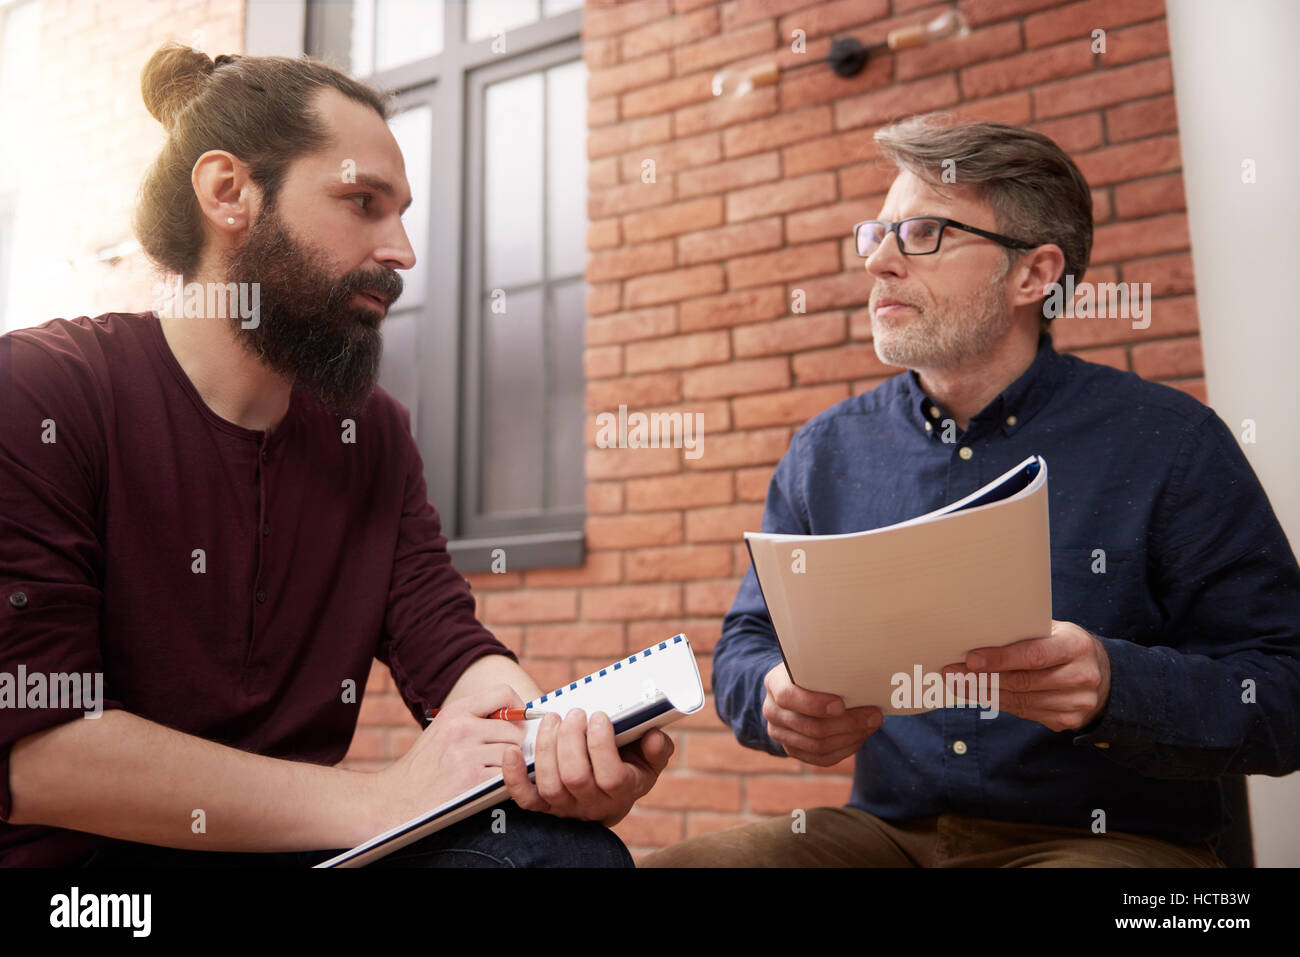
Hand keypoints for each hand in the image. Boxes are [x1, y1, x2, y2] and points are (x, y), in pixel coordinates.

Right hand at [375, 684, 525, 830]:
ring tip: (487, 773)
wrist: (394, 800)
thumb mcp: (442, 730)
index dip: (518, 709)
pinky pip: (506, 775)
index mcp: (455, 712)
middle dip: (513, 745)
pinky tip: (485, 786)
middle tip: (499, 758)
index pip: (503, 693)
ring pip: (513, 753)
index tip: (517, 724)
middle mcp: (461, 728)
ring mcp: (466, 754)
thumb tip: (518, 718)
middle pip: (514, 729)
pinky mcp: (471, 780)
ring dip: (508, 766)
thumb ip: (474, 719)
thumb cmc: (423, 767)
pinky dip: (502, 783)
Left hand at [501, 709, 673, 826]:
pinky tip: (512, 751)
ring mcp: (565, 807)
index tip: (598, 716)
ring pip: (550, 783)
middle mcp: (592, 804)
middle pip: (575, 776)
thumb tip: (653, 736)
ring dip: (546, 747)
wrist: (607, 795)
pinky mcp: (543, 806)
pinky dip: (514, 776)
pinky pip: (525, 799)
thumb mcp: (650, 759)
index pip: (610, 775)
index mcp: (622, 791)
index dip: (601, 744)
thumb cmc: (630, 767)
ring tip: (552, 718)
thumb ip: (657, 748)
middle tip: (574, 713)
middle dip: (571, 739)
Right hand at [762, 663, 882, 765]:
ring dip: (850, 737)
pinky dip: (845, 750)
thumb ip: (828, 672)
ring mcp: (780, 733)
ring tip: (870, 725)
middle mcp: (772, 710)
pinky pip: (821, 758)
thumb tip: (864, 684)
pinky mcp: (792, 749)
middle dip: (848, 723)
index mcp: (774, 683)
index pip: (788, 697)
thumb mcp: (813, 664)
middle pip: (811, 727)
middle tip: (874, 716)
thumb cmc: (810, 672)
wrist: (794, 688)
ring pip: (818, 746)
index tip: (841, 704)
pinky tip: (859, 737)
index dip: (815, 704)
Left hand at [941, 619, 1110, 732]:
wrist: (1104, 674)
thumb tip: (979, 636)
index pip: (1034, 655)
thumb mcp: (1055, 631)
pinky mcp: (1069, 720)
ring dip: (984, 694)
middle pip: (1023, 682)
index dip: (1000, 659)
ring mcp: (1077, 702)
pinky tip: (980, 695)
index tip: (970, 659)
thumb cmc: (1066, 645)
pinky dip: (1000, 703)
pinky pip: (1026, 713)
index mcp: (1076, 645)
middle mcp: (1081, 676)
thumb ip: (1026, 634)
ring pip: (1020, 701)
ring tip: (959, 685)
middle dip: (982, 678)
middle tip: (952, 674)